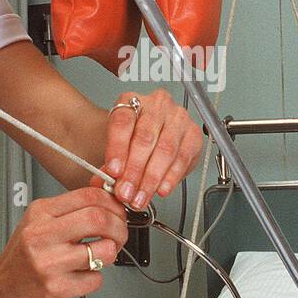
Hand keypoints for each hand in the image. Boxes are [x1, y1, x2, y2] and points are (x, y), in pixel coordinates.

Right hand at [0, 186, 129, 297]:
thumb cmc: (21, 258)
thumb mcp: (38, 223)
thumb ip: (70, 212)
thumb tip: (109, 203)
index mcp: (40, 213)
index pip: (88, 196)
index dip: (113, 204)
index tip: (118, 213)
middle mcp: (42, 235)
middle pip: (98, 218)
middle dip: (119, 227)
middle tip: (119, 235)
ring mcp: (48, 262)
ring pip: (104, 250)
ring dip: (110, 254)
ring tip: (99, 256)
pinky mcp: (56, 288)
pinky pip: (95, 279)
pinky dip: (95, 278)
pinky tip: (81, 276)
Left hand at [93, 89, 202, 210]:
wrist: (149, 136)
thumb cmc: (132, 138)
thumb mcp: (115, 146)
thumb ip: (110, 164)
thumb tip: (103, 183)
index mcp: (131, 100)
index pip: (123, 122)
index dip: (117, 149)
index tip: (113, 171)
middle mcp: (157, 104)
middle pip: (145, 138)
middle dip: (134, 170)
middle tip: (126, 191)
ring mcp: (178, 117)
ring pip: (165, 150)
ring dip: (152, 179)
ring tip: (141, 196)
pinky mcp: (193, 134)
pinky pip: (183, 158)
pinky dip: (171, 177)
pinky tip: (161, 189)